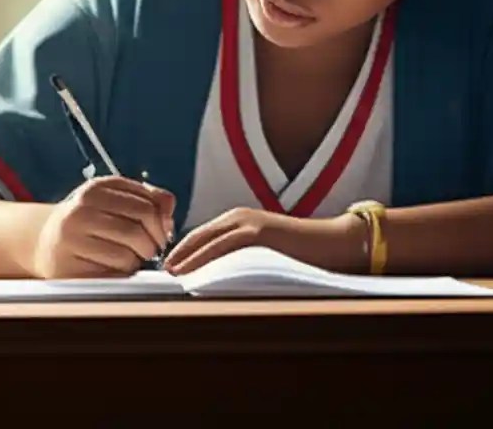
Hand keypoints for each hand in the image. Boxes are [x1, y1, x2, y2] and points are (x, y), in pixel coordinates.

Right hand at [31, 176, 175, 278]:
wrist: (44, 241)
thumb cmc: (87, 221)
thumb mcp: (114, 199)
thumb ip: (147, 198)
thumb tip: (169, 208)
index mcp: (95, 190)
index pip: (146, 206)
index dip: (161, 223)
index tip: (162, 233)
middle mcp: (80, 211)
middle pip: (137, 231)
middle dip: (152, 244)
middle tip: (150, 249)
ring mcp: (71, 239)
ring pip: (126, 256)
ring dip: (135, 261)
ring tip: (126, 257)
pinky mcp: (68, 267)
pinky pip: (111, 275)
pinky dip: (120, 274)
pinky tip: (112, 267)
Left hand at [164, 207, 364, 274]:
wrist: (332, 243)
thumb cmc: (300, 253)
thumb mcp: (261, 251)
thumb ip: (238, 256)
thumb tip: (212, 276)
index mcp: (237, 220)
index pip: (199, 236)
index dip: (180, 251)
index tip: (166, 268)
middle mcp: (238, 217)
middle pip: (197, 236)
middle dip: (177, 255)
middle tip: (159, 273)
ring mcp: (248, 223)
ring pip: (206, 241)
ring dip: (185, 259)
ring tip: (169, 276)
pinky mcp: (258, 233)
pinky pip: (223, 248)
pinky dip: (204, 260)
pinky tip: (191, 272)